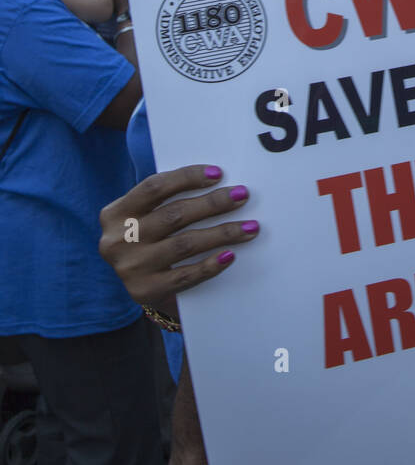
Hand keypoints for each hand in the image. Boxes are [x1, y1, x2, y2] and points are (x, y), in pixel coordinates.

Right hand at [99, 165, 259, 309]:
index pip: (154, 187)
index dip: (187, 177)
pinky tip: (230, 255)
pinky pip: (186, 275)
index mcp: (115, 213)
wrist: (142, 287)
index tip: (218, 173)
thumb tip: (217, 182)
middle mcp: (118, 240)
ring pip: (184, 244)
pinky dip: (211, 264)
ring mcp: (130, 268)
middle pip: (174, 214)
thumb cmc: (150, 242)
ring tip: (249, 227)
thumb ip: (168, 201)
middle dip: (213, 203)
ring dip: (222, 233)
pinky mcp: (145, 291)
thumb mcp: (147, 218)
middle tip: (242, 196)